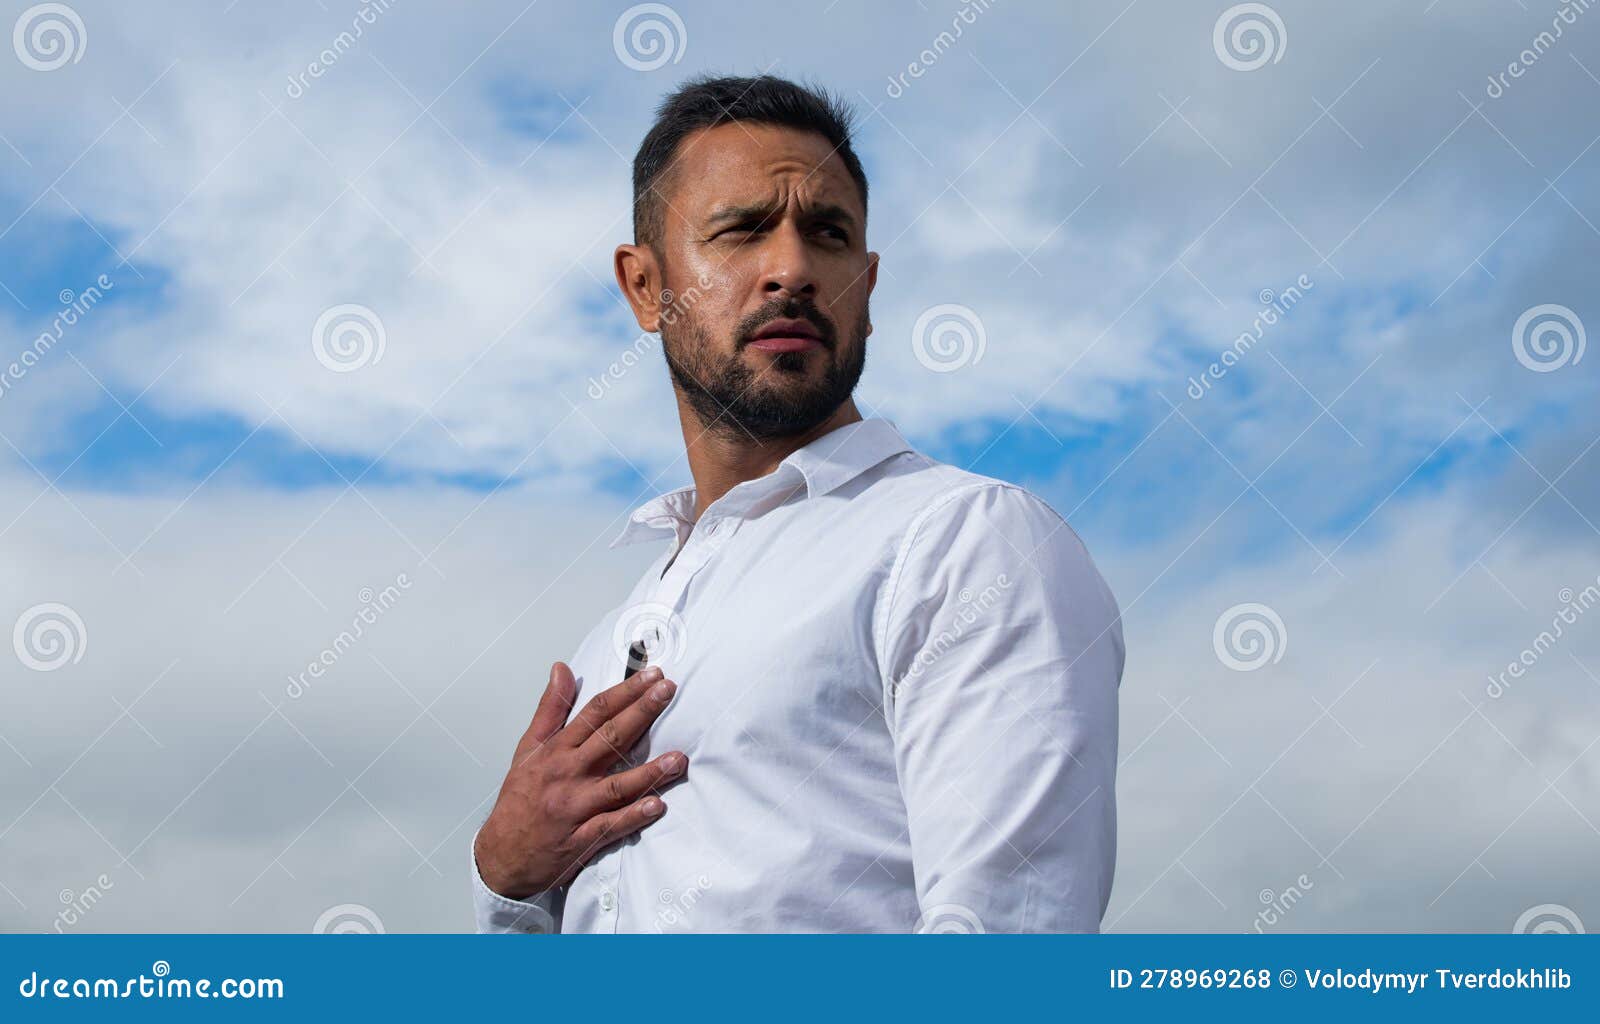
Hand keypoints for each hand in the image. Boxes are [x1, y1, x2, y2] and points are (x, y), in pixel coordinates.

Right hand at [474, 661, 686, 899]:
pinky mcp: (581, 839)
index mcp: (556, 751)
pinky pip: (611, 826)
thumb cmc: (518, 800)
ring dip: (649, 772)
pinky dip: (633, 817)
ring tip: (678, 758)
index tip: (652, 674)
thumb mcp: (528, 748)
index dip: (625, 691)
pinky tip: (656, 806)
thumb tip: (561, 669)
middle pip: (610, 738)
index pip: (595, 712)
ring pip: (616, 786)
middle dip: (641, 712)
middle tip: (668, 690)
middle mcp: (567, 775)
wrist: (501, 855)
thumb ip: (550, 708)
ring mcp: (575, 808)